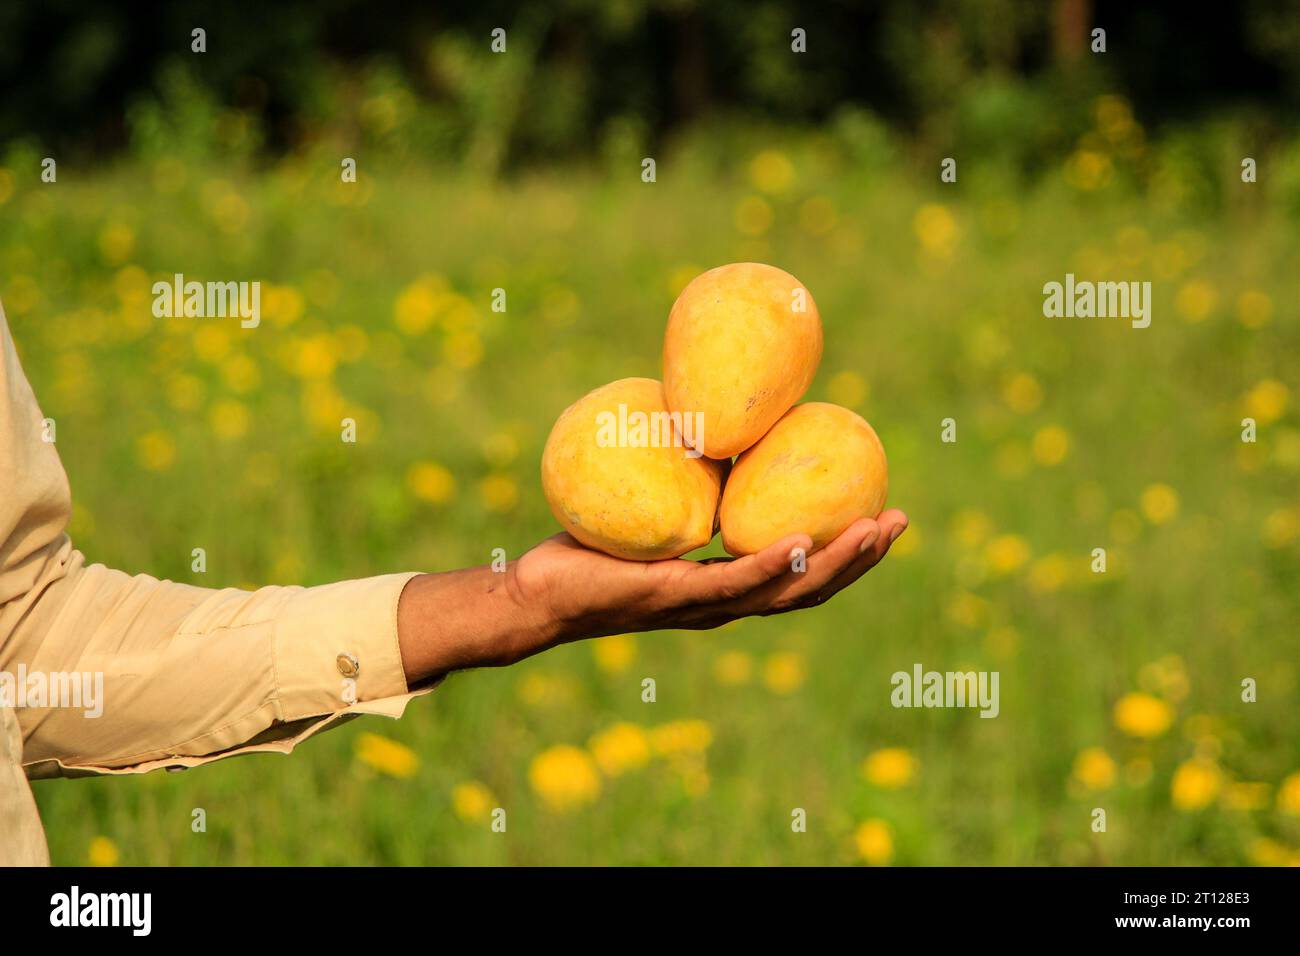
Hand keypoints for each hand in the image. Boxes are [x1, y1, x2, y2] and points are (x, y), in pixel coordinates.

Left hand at [398, 511, 906, 681]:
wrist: (536, 591)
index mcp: (723, 583)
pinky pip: (731, 582)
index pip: (799, 572)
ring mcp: (701, 605)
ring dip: (835, 563)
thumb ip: (686, 479)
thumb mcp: (652, 505)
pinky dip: (770, 564)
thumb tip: (708, 422)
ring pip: (786, 591)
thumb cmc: (590, 547)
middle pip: (810, 588)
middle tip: (899, 519)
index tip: (882, 513)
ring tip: (875, 530)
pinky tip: (802, 542)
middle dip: (860, 558)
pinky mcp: (671, 597)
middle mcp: (722, 601)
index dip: (845, 550)